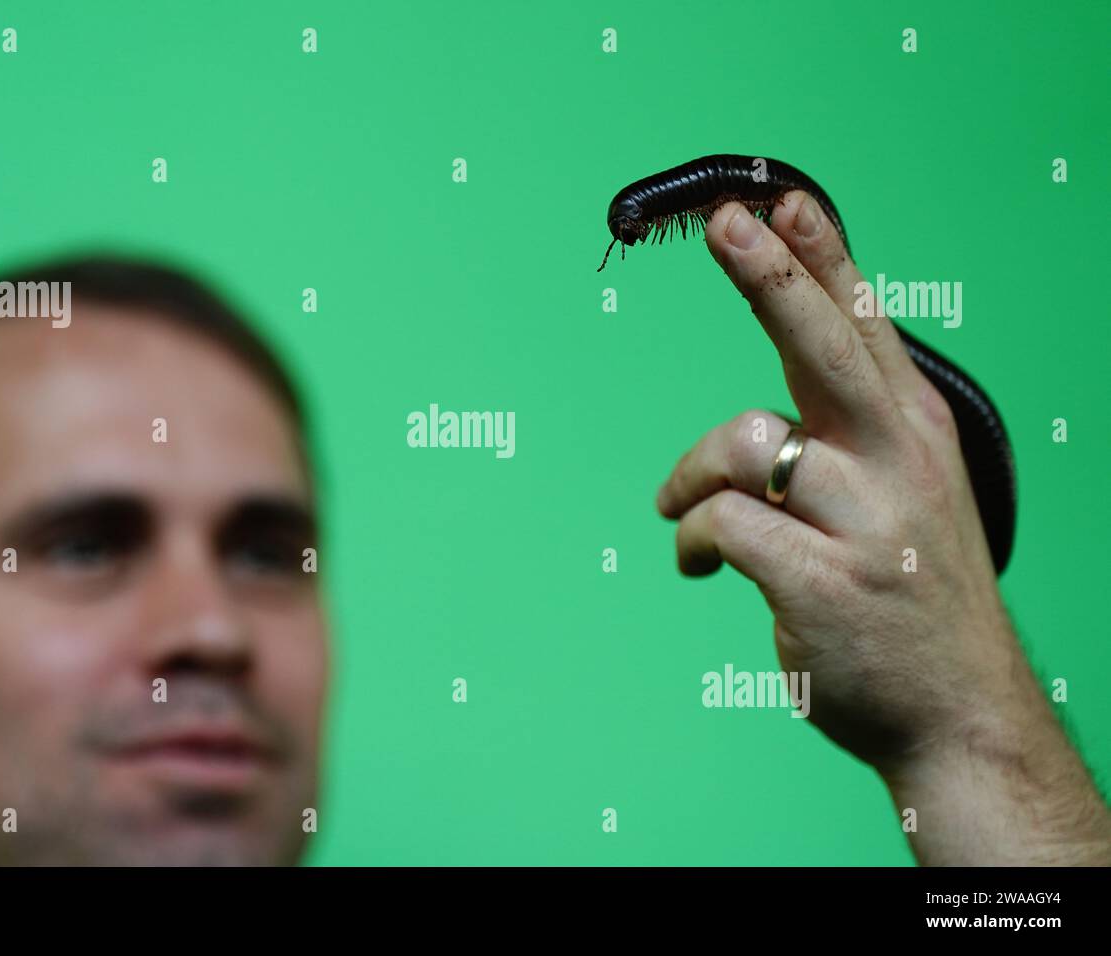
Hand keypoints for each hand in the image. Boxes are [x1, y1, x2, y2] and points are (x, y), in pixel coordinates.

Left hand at [656, 191, 1110, 863]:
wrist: (959, 713)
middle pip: (825, 346)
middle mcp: (898, 463)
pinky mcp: (822, 579)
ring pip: (743, 441)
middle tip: (723, 224)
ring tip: (679, 509)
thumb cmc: (911, 598)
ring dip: (689, 475)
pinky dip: (692, 538)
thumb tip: (770, 409)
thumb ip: (851, 443)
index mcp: (915, 433)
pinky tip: (697, 563)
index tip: (780, 201)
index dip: (822, 257)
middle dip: (770, 276)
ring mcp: (866, 523)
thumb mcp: (908, 499)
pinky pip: (722, 524)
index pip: (865, 325)